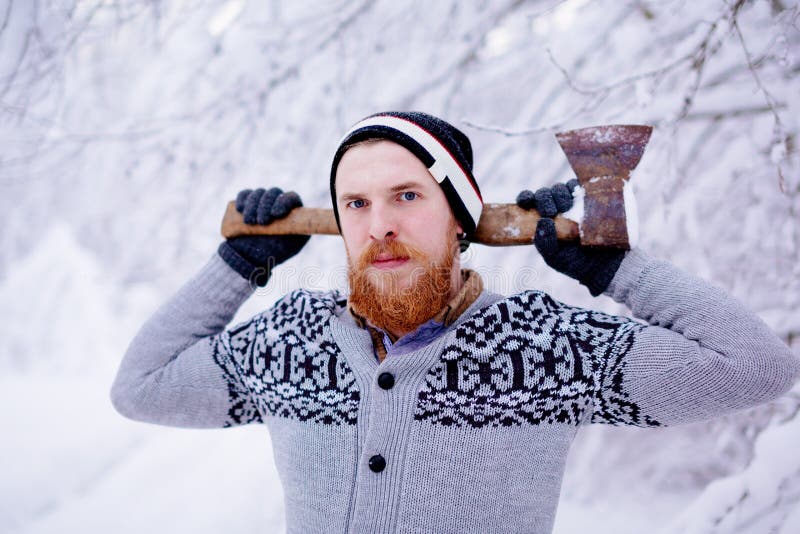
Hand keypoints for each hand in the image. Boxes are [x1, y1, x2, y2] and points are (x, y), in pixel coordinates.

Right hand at [218, 187, 309, 286]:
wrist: (249, 258)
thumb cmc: (272, 253)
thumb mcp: (290, 246)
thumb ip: (299, 234)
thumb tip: (304, 226)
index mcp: (290, 212)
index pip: (291, 198)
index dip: (283, 202)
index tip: (275, 214)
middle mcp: (277, 204)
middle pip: (274, 192)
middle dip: (265, 205)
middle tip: (260, 222)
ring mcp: (261, 203)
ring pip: (259, 193)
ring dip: (253, 205)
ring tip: (249, 222)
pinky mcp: (247, 204)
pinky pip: (244, 194)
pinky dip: (242, 198)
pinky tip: (240, 208)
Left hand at [516, 180, 624, 296]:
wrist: (606, 265)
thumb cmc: (577, 262)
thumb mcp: (556, 258)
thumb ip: (545, 243)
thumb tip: (543, 221)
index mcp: (543, 220)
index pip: (530, 203)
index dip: (525, 197)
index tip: (526, 201)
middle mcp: (557, 209)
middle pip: (545, 193)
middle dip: (545, 198)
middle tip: (550, 211)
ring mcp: (574, 203)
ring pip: (562, 188)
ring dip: (560, 193)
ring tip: (566, 207)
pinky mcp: (591, 199)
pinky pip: (583, 187)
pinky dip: (579, 187)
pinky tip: (579, 195)